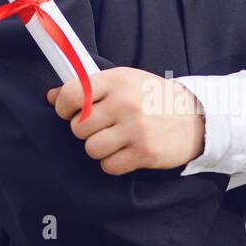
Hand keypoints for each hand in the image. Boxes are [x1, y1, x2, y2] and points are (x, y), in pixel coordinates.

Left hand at [47, 67, 205, 174]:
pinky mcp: (144, 152)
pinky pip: (109, 166)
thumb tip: (51, 97)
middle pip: (79, 127)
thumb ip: (88, 87)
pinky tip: (124, 153)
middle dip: (85, 131)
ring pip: (91, 148)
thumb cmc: (153, 97)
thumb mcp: (124, 81)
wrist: (195, 117)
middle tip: (101, 128)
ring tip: (113, 141)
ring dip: (98, 149)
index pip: (72, 94)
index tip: (70, 112)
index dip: (64, 107)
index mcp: (116, 80)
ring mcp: (135, 128)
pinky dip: (112, 163)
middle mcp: (124, 102)